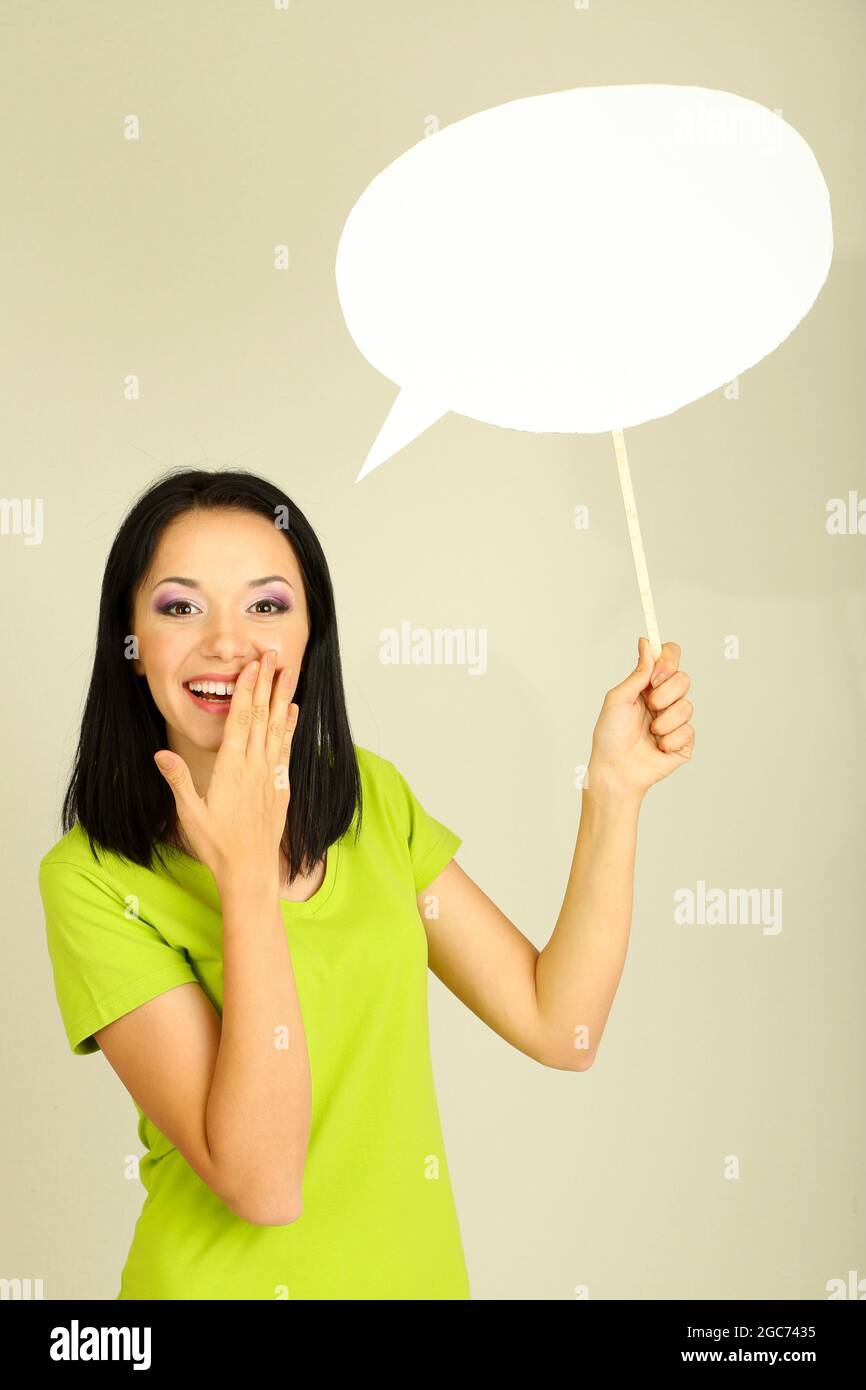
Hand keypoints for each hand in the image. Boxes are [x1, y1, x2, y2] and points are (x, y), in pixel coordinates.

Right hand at [153, 650, 298, 890]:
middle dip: (268, 683)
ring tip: (289, 672)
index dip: (248, 690)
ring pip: (278, 728)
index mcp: (232, 768)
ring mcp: (271, 776)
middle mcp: (255, 767)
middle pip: (263, 716)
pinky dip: (290, 728)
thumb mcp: (190, 814)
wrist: (250, 871)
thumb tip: (160, 753)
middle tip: (275, 655)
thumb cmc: (217, 845)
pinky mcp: (280, 787)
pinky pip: (286, 749)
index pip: (241, 720)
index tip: (253, 666)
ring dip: (283, 698)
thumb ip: (177, 780)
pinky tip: (293, 712)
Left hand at [587, 637, 694, 802]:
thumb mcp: (618, 698)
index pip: (670, 659)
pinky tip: (657, 747)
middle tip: (650, 705)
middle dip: (665, 694)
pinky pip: (688, 731)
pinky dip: (669, 739)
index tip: (657, 674)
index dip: (669, 660)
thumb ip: (638, 672)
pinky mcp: (684, 742)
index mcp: (648, 686)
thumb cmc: (610, 735)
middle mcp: (664, 700)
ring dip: (664, 721)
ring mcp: (675, 721)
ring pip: (687, 706)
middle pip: (684, 679)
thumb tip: (646, 642)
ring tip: (649, 732)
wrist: (615, 769)